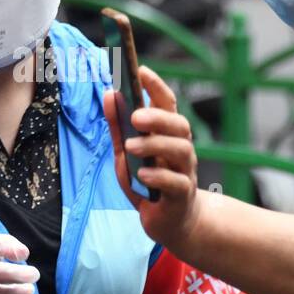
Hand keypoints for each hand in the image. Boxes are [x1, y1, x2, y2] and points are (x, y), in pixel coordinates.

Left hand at [103, 66, 202, 249]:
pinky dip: (158, 176)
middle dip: (157, 117)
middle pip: (179, 125)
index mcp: (167, 134)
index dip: (156, 86)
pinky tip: (142, 174)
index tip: (141, 70)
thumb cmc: (147, 182)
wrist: (170, 222)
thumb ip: (117, 126)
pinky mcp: (182, 196)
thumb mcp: (125, 152)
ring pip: (181, 150)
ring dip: (155, 145)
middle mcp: (180, 148)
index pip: (167, 104)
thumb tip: (109, 93)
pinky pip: (176, 182)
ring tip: (131, 146)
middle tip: (135, 116)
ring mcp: (184, 171)